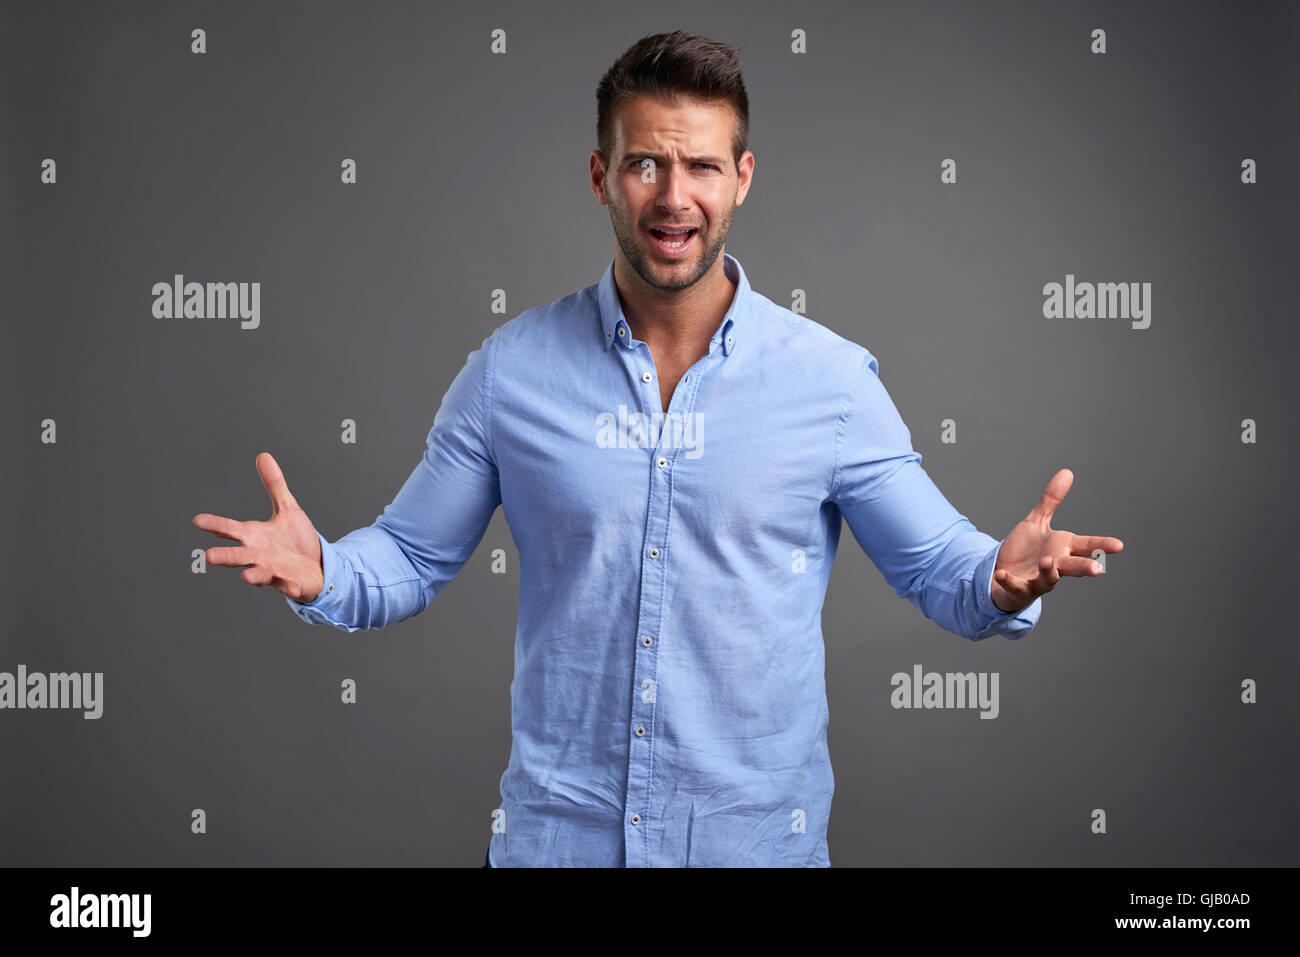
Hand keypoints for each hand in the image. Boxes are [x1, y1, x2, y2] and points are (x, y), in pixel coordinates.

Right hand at [193, 452, 324, 602]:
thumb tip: (263, 455)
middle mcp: (259, 556)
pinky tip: (293, 587)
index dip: (215, 524)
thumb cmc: (296, 539)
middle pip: (237, 556)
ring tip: (246, 577)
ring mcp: (274, 571)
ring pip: (259, 575)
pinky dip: (291, 587)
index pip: (231, 529)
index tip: (198, 520)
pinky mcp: (292, 583)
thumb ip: (275, 485)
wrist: (316, 565)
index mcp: (254, 537)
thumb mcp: (287, 508)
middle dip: (224, 556)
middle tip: (208, 556)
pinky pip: (289, 587)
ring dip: (253, 576)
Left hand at [990, 468, 1122, 612]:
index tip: (1118, 545)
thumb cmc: (1027, 551)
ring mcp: (1037, 579)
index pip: (1086, 546)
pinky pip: (1014, 585)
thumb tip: (1067, 472)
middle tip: (1097, 569)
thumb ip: (1051, 501)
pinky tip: (1000, 573)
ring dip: (1048, 571)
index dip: (1101, 545)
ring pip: (1048, 578)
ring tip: (1046, 561)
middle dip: (1084, 567)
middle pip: (1072, 566)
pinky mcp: (1018, 588)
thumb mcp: (1037, 522)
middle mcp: (1054, 565)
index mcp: (1062, 548)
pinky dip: (1008, 580)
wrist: (1004, 576)